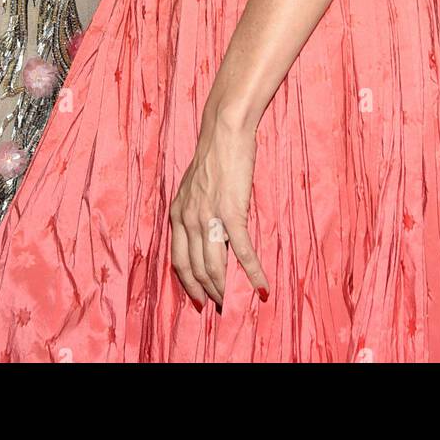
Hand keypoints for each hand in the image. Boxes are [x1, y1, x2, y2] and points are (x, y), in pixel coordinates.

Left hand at [170, 111, 268, 307]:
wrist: (224, 131)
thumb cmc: (213, 155)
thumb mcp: (193, 186)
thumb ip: (193, 210)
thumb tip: (204, 234)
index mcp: (177, 213)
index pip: (178, 261)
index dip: (188, 285)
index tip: (198, 300)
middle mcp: (188, 218)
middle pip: (195, 269)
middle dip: (207, 293)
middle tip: (220, 307)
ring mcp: (208, 216)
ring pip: (215, 265)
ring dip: (225, 288)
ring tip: (237, 303)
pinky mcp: (231, 211)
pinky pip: (242, 250)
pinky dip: (253, 272)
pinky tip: (262, 285)